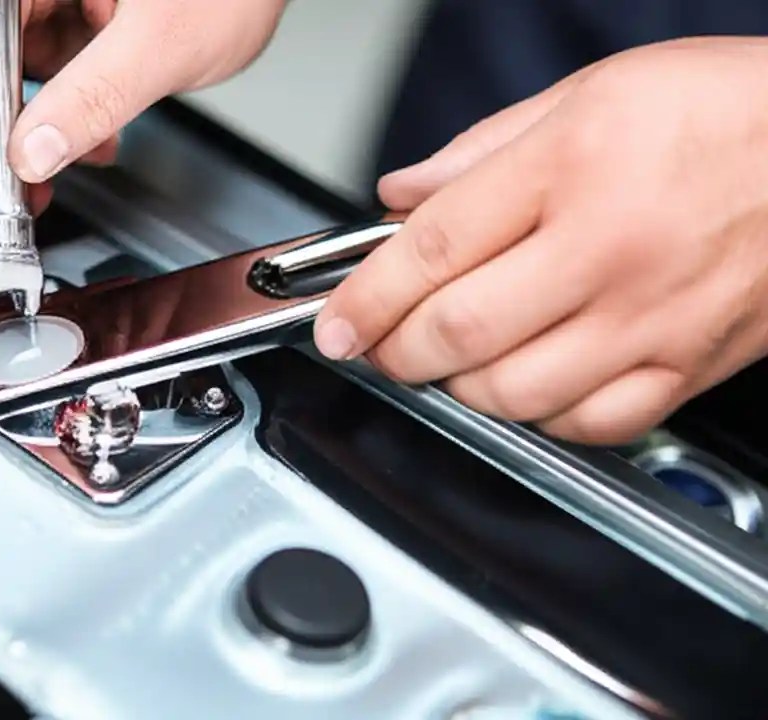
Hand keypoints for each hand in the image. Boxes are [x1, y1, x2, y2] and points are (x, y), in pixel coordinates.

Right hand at [0, 0, 287, 211]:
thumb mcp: (161, 43)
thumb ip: (94, 96)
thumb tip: (34, 151)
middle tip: (0, 187)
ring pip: (8, 71)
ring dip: (25, 133)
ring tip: (44, 181)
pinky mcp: (81, 20)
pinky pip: (50, 75)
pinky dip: (62, 120)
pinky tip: (88, 146)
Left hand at [314, 38, 767, 444]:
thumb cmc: (728, 109)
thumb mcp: (592, 93)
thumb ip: (482, 152)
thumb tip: (401, 195)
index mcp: (571, 168)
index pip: (431, 250)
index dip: (364, 296)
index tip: (336, 323)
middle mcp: (609, 250)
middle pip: (458, 330)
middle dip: (395, 348)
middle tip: (379, 342)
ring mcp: (651, 318)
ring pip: (514, 391)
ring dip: (456, 386)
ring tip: (447, 359)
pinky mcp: (691, 365)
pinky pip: (592, 423)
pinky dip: (539, 416)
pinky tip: (525, 385)